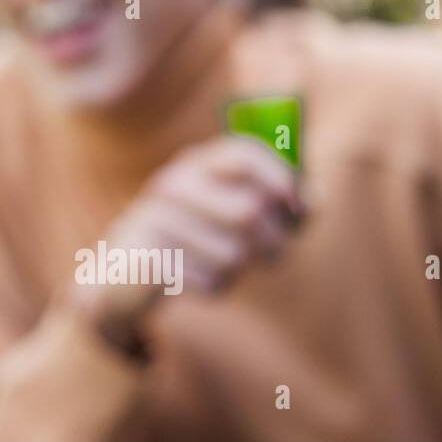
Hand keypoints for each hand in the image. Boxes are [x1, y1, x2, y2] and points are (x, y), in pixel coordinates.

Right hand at [73, 135, 300, 350]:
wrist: (128, 265)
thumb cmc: (199, 230)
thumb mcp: (232, 203)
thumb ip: (279, 197)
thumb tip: (314, 201)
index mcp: (197, 162)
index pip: (245, 155)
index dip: (280, 178)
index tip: (300, 205)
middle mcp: (172, 184)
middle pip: (247, 212)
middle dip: (273, 240)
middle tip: (273, 250)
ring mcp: (155, 221)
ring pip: (233, 255)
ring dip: (241, 267)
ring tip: (224, 261)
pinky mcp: (148, 260)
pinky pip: (210, 282)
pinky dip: (215, 286)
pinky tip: (197, 276)